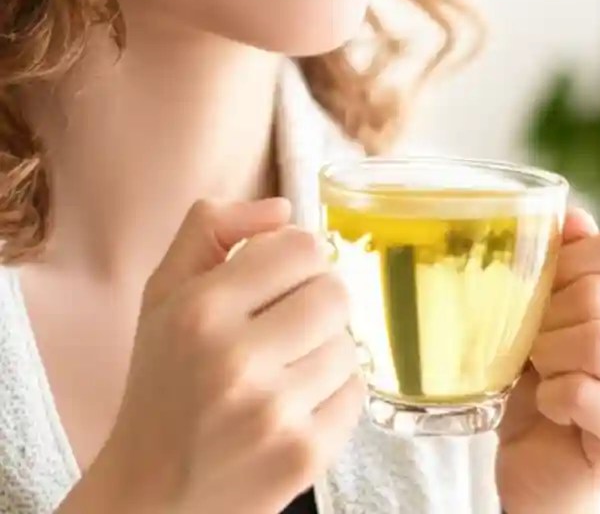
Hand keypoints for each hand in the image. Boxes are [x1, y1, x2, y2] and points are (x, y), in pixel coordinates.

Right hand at [75, 199, 363, 513]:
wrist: (150, 497)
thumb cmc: (162, 389)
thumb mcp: (163, 299)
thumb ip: (211, 232)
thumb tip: (283, 208)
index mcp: (199, 311)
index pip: (303, 247)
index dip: (299, 261)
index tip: (280, 283)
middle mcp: (236, 359)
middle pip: (335, 293)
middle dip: (315, 308)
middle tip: (283, 332)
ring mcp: (274, 410)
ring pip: (350, 345)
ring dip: (323, 356)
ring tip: (280, 377)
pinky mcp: (305, 452)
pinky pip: (356, 393)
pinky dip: (332, 398)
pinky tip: (292, 409)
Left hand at [496, 209, 599, 513]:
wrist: (542, 465)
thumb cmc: (544, 381)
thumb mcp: (545, 311)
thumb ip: (563, 261)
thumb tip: (573, 215)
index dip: (571, 262)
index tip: (546, 292)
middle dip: (545, 317)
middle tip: (533, 343)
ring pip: (596, 341)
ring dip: (547, 356)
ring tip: (543, 373)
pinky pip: (584, 393)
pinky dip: (551, 398)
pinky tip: (554, 408)